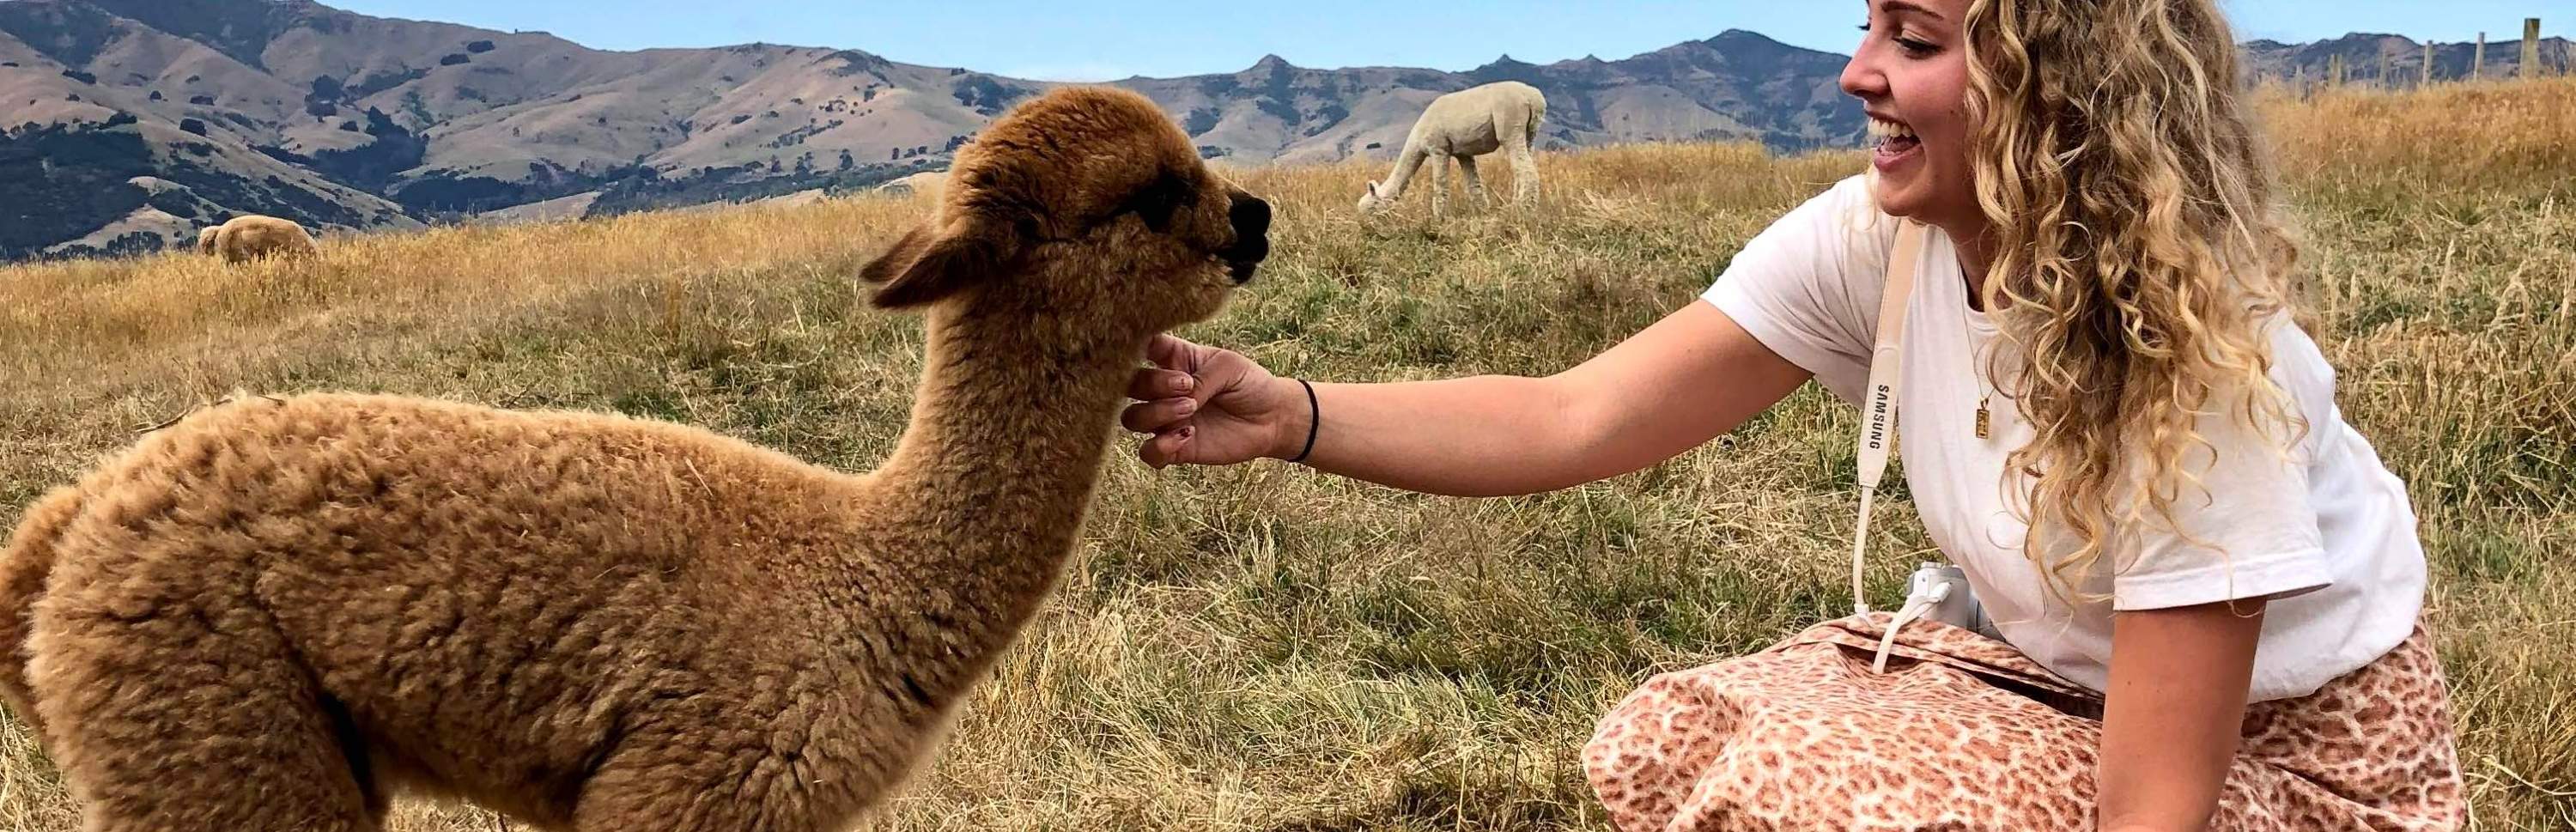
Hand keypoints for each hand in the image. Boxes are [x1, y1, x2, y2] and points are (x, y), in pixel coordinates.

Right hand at [1123, 334, 1308, 468]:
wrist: (1273, 418)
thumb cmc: (1250, 384)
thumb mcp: (1229, 367)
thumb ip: (1200, 378)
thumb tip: (1181, 399)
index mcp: (1174, 360)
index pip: (1141, 348)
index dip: (1133, 347)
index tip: (1146, 349)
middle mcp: (1163, 390)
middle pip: (1130, 384)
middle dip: (1151, 384)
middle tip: (1186, 386)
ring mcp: (1166, 420)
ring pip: (1132, 418)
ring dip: (1156, 413)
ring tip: (1190, 408)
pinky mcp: (1176, 448)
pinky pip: (1148, 453)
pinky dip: (1159, 446)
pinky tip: (1187, 435)